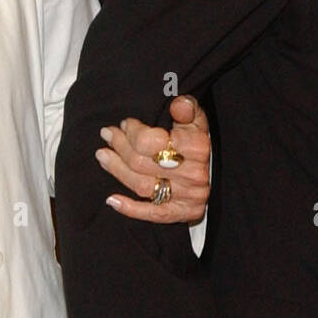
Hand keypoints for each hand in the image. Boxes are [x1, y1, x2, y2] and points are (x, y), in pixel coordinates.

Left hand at [96, 95, 209, 223]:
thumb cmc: (198, 141)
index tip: (124, 124)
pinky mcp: (182, 213)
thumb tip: (179, 104)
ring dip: (117, 171)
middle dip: (120, 147)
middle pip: (143, 163)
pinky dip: (130, 209)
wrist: (215, 171)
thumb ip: (187, 108)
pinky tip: (112, 200)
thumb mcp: (196, 120)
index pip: (152, 142)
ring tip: (103, 156)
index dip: (133, 132)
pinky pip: (153, 213)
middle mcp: (192, 173)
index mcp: (196, 147)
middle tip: (107, 135)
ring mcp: (187, 196)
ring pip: (143, 185)